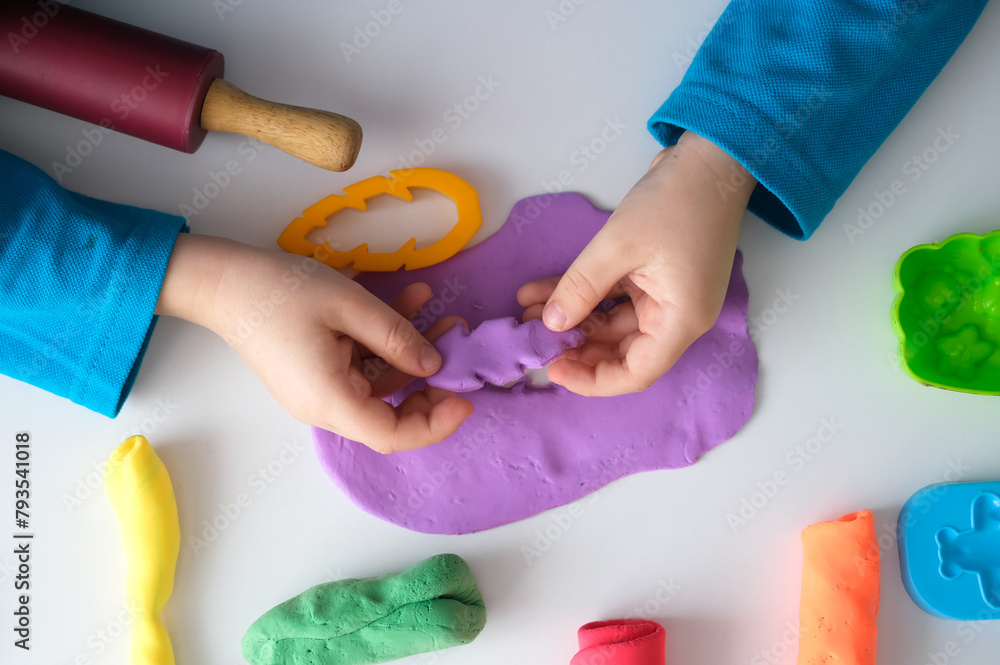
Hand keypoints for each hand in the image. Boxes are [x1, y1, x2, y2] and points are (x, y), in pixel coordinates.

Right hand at [155, 234, 472, 452]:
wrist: (221, 281)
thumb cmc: (279, 292)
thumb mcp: (349, 306)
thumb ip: (396, 337)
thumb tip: (434, 364)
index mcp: (330, 401)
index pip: (392, 434)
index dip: (435, 424)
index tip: (464, 398)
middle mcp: (325, 406)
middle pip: (390, 414)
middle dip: (430, 384)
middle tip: (458, 351)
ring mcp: (320, 390)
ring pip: (380, 385)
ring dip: (412, 354)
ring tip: (443, 316)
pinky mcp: (317, 373)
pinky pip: (362, 366)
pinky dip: (386, 342)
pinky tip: (411, 303)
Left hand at [518, 131, 755, 395]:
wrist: (710, 157)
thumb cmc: (677, 201)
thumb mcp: (618, 245)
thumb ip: (581, 288)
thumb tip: (551, 323)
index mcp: (681, 320)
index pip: (636, 373)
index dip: (593, 379)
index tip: (553, 369)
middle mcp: (676, 316)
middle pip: (621, 350)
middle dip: (575, 346)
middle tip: (532, 339)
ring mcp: (666, 296)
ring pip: (611, 323)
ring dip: (572, 318)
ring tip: (528, 311)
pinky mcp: (653, 277)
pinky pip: (613, 298)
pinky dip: (583, 296)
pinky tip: (543, 291)